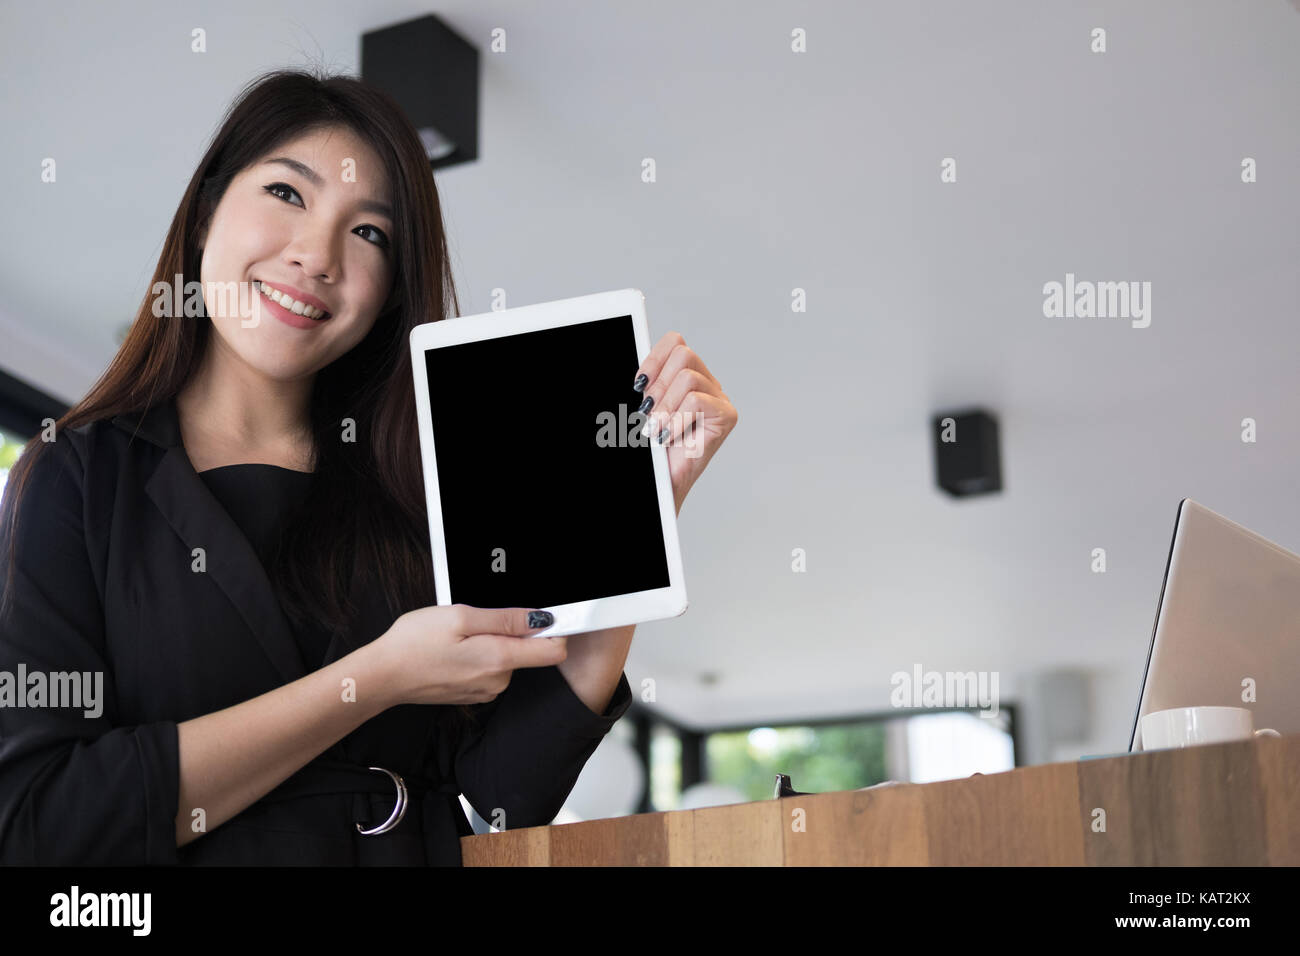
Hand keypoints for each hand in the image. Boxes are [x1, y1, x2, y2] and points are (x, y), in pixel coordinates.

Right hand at [373, 605, 566, 705]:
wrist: (384, 676)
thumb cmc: (415, 643)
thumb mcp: (461, 617)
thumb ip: (506, 619)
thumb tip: (542, 619)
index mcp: (499, 660)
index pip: (554, 651)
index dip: (555, 629)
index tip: (544, 614)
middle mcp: (498, 681)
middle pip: (528, 651)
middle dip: (511, 631)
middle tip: (476, 620)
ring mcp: (486, 690)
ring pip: (507, 658)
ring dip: (492, 642)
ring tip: (460, 635)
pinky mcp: (474, 692)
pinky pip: (490, 668)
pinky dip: (479, 654)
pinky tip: (454, 650)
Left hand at [634, 331, 738, 512]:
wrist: (661, 483)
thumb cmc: (653, 449)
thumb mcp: (644, 408)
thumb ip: (647, 384)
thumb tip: (640, 375)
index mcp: (687, 375)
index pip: (676, 342)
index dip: (654, 359)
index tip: (638, 386)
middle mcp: (706, 384)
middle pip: (684, 354)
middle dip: (659, 384)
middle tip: (648, 413)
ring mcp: (719, 399)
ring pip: (689, 377)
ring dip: (666, 405)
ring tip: (658, 428)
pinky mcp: (726, 416)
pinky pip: (697, 401)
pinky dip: (678, 419)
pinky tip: (670, 436)